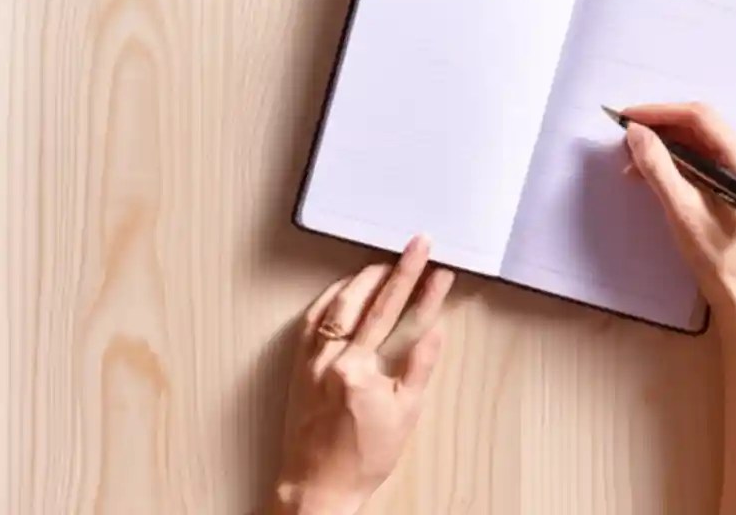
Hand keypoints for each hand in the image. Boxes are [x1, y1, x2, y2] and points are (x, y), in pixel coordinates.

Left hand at [265, 236, 454, 514]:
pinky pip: (312, 320)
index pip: (396, 314)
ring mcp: (310, 360)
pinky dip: (330, 299)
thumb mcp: (406, 414)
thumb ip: (420, 365)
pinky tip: (343, 290)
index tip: (437, 266)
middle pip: (367, 300)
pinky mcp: (298, 366)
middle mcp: (330, 359)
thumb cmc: (362, 458)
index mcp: (359, 370)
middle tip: (414, 247)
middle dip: (394, 269)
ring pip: (335, 304)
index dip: (421, 286)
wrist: (318, 487)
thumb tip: (434, 329)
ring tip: (384, 263)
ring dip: (362, 279)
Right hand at [622, 103, 735, 318]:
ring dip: (662, 147)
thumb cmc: (717, 257)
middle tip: (625, 138)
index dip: (660, 112)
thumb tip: (636, 134)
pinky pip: (697, 162)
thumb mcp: (682, 210)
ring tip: (631, 161)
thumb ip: (659, 168)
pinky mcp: (729, 186)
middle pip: (697, 127)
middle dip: (659, 128)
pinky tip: (648, 175)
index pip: (699, 117)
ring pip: (695, 144)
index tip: (627, 118)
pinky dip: (671, 163)